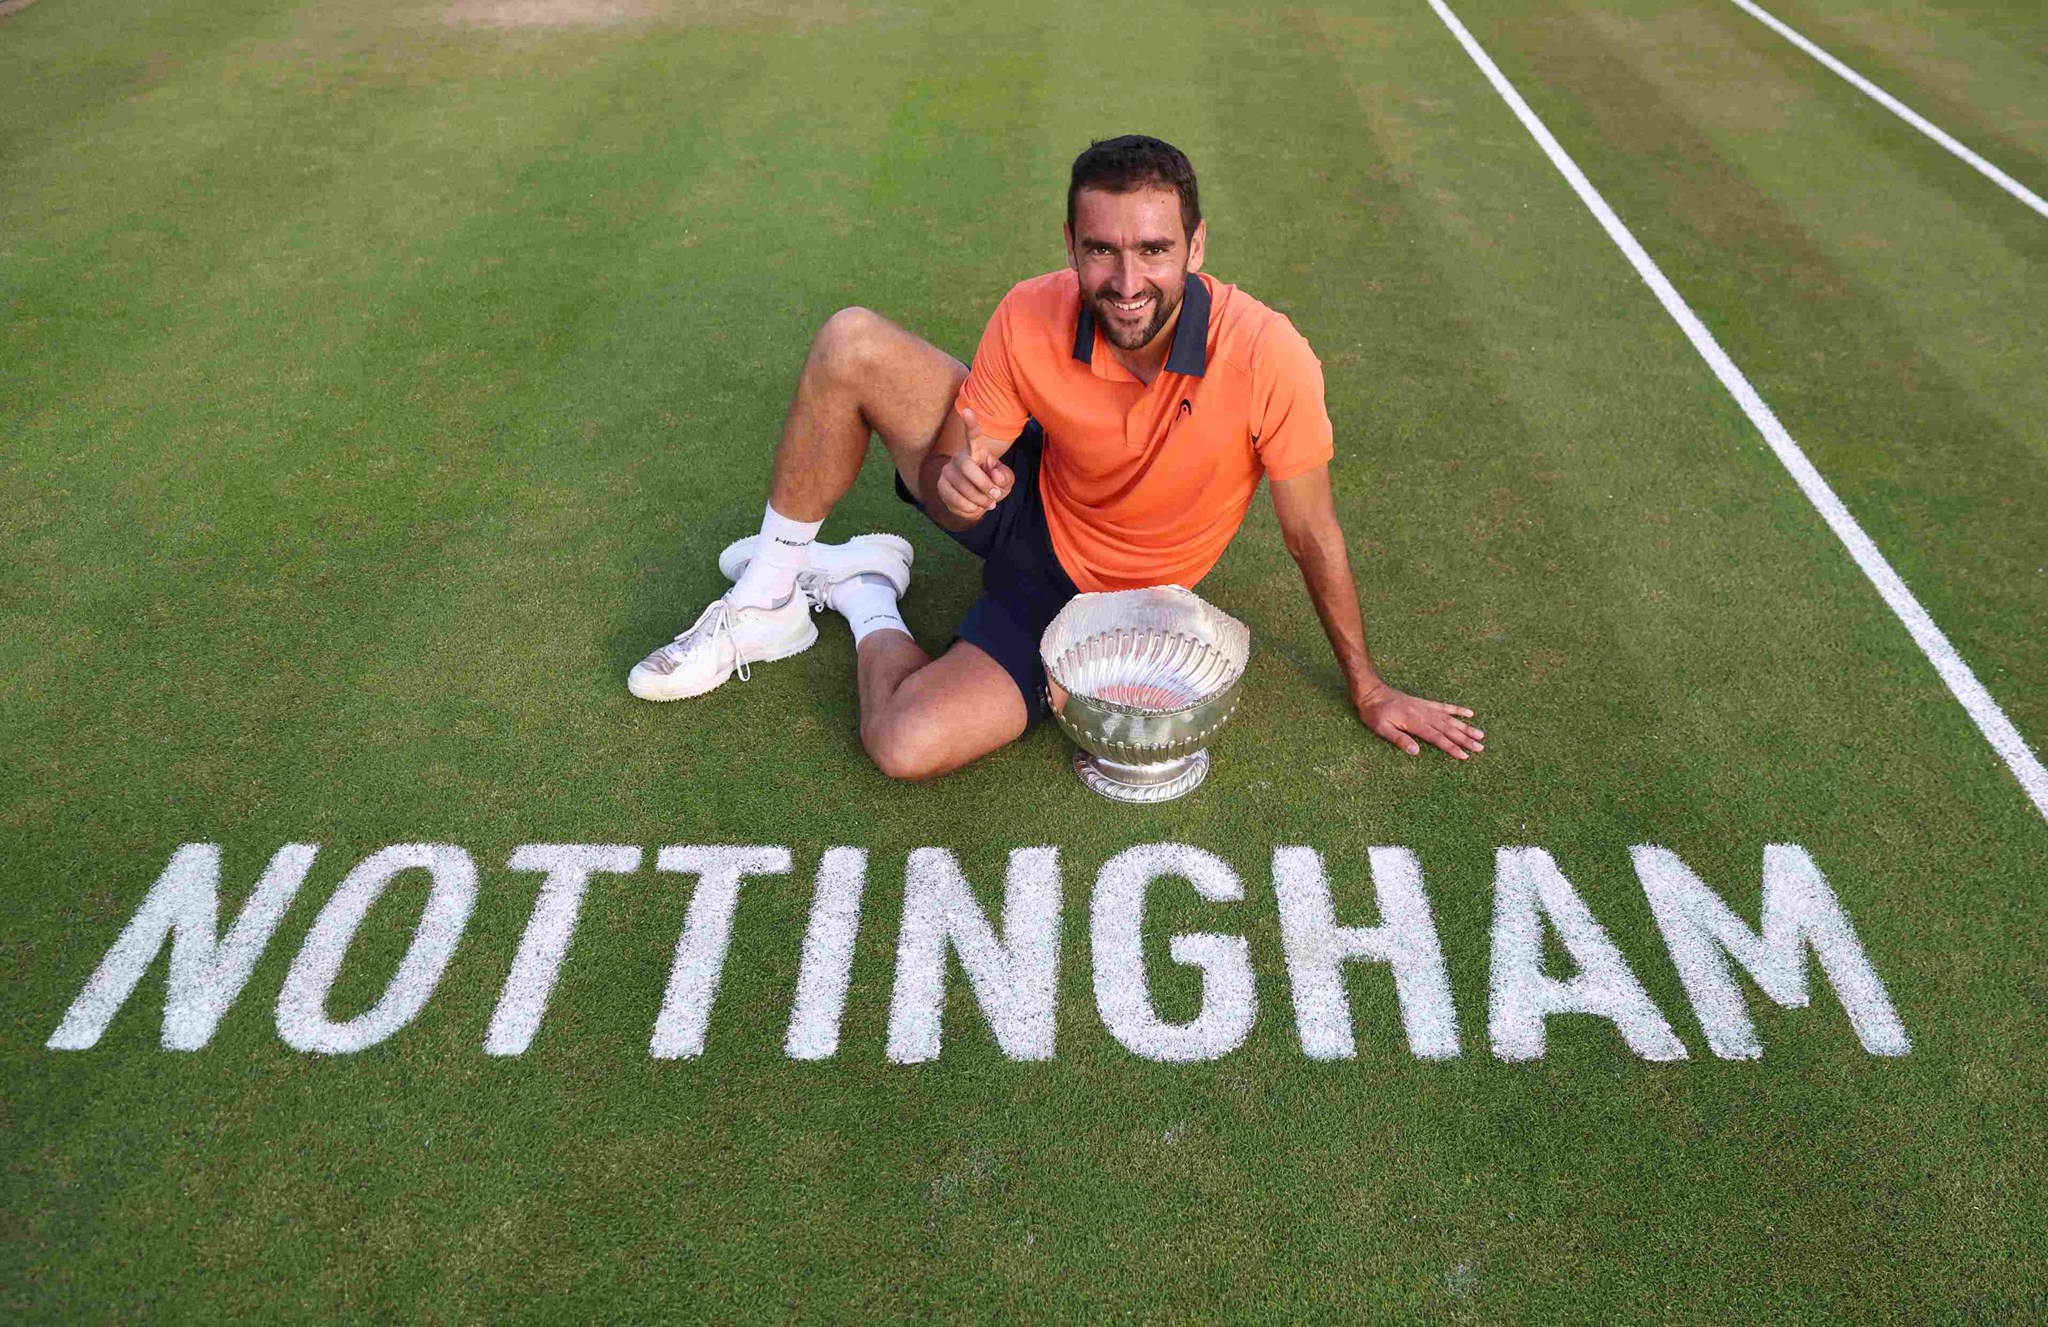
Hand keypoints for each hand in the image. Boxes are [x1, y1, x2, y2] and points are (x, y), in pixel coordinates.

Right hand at [935, 407, 1013, 521]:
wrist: (975, 503)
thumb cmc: (992, 487)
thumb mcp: (1005, 482)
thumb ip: (1005, 477)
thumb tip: (995, 475)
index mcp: (976, 452)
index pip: (973, 436)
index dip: (971, 424)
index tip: (967, 411)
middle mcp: (959, 458)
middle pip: (967, 467)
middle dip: (984, 484)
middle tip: (996, 496)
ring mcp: (947, 472)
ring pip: (962, 487)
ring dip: (980, 500)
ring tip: (989, 504)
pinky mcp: (941, 487)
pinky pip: (955, 500)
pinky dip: (970, 508)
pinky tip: (974, 507)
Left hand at [1355, 683, 1484, 759]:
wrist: (1372, 692)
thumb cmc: (1374, 713)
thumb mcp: (1381, 728)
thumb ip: (1399, 739)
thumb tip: (1417, 752)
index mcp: (1415, 723)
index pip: (1438, 738)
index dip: (1452, 748)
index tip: (1465, 756)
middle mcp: (1424, 714)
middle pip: (1449, 729)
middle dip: (1465, 740)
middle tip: (1481, 748)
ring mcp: (1426, 707)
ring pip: (1450, 719)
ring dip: (1466, 727)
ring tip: (1481, 734)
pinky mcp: (1425, 703)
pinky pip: (1445, 706)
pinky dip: (1458, 710)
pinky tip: (1470, 713)